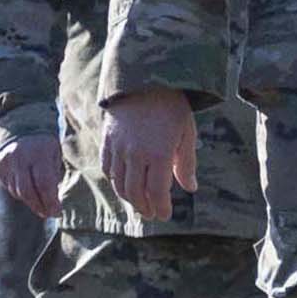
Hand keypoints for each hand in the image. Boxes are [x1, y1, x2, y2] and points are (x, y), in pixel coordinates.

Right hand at [0, 123, 61, 218]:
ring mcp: (5, 162)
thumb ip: (53, 174)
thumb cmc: (43, 143)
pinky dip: (20, 193)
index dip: (50, 200)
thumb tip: (53, 199)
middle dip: (39, 205)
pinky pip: (9, 186)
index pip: (43, 183)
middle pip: (26, 190)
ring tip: (42, 206)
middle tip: (49, 213)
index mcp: (38, 153)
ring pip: (16, 190)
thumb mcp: (54, 153)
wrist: (17, 125)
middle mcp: (19, 158)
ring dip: (30, 201)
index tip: (57, 211)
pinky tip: (30, 194)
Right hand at [99, 89, 195, 223]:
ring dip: (129, 198)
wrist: (143, 82)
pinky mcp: (106, 142)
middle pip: (135, 192)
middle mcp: (135, 155)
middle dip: (144, 207)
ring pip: (119, 183)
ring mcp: (118, 149)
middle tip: (152, 214)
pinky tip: (124, 186)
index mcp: (158, 154)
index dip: (160, 207)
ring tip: (140, 204)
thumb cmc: (172, 108)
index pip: (156, 192)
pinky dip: (115, 181)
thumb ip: (186, 163)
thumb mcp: (186, 133)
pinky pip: (107, 169)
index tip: (164, 216)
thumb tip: (190, 188)